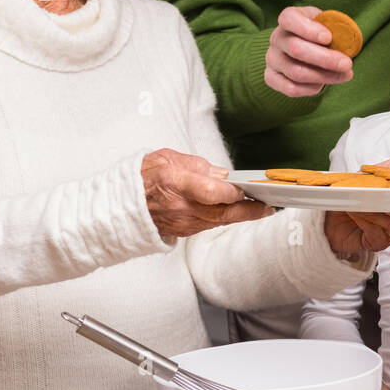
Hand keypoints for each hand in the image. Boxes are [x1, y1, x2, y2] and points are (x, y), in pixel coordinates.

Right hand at [141, 148, 271, 237]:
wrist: (121, 205)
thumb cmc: (143, 177)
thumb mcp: (167, 158)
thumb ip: (196, 165)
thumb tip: (222, 174)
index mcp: (173, 182)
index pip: (208, 191)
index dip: (230, 191)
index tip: (246, 187)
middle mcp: (179, 206)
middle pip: (221, 212)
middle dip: (248, 210)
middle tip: (268, 207)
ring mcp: (182, 222)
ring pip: (219, 221)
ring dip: (241, 215)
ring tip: (261, 208)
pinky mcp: (184, 231)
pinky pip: (210, 225)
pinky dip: (226, 218)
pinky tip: (239, 212)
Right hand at [264, 6, 353, 96]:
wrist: (307, 48)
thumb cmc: (321, 34)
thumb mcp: (329, 24)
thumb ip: (336, 30)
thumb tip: (347, 44)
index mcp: (289, 18)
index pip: (290, 19)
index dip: (309, 29)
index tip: (329, 38)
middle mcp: (277, 37)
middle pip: (296, 49)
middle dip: (325, 59)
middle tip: (347, 64)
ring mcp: (272, 58)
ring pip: (296, 72)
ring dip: (324, 76)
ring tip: (344, 75)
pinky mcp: (272, 78)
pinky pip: (291, 88)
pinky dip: (311, 88)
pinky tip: (323, 84)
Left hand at [323, 157, 389, 258]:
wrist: (330, 213)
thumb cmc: (354, 195)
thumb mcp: (369, 176)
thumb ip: (389, 169)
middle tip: (387, 196)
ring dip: (376, 211)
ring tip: (360, 199)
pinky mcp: (376, 244)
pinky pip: (377, 234)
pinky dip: (366, 221)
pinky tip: (355, 211)